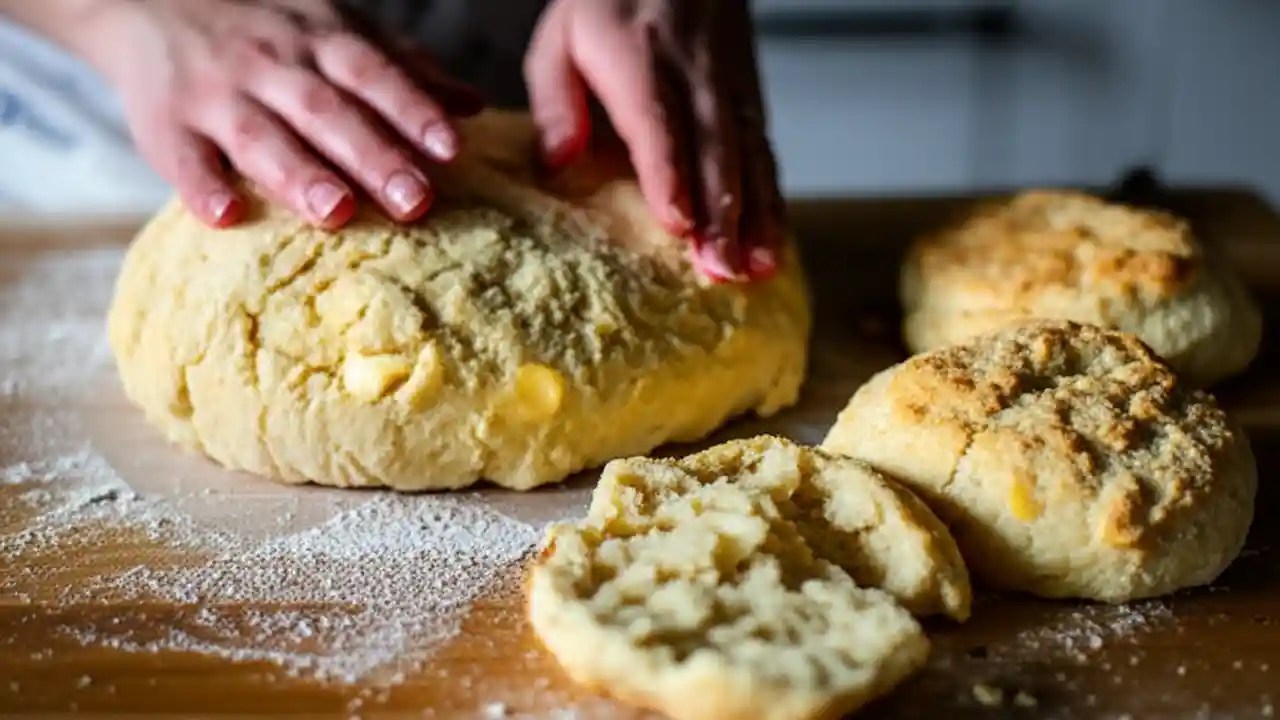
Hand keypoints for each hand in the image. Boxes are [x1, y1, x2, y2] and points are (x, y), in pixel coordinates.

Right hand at [80, 0, 483, 227]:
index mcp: (320, 41)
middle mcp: (270, 64)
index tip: (450, 149)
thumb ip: (402, 70)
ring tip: (339, 212)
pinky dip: (203, 185)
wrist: (152, 1)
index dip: (412, 109)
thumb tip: (473, 106)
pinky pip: (183, 157)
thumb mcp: (336, 32)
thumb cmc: (271, 32)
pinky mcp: (167, 125)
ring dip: (300, 174)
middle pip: (327, 112)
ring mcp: (217, 94)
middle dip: (373, 156)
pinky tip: (227, 216)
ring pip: (261, 135)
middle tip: (416, 202)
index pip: (373, 74)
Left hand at [525, 0, 783, 281]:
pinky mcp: (752, 100)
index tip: (677, 221)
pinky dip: (773, 203)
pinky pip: (765, 155)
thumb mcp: (563, 35)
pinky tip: (771, 245)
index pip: (658, 122)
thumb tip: (557, 161)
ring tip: (754, 269)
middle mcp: (694, 77)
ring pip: (749, 158)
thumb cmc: (612, 6)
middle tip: (720, 269)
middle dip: (720, 214)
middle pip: (713, 150)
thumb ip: (556, 99)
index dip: (670, 173)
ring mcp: (731, 90)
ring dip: (755, 217)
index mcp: (638, 60)